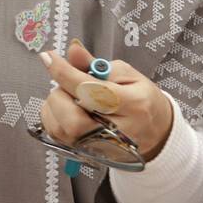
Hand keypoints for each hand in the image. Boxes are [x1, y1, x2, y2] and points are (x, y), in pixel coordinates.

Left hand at [38, 40, 173, 161]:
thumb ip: (95, 64)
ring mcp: (100, 147)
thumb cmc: (140, 98)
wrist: (154, 131)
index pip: (91, 90)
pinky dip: (54, 117)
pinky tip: (66, 108)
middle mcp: (116, 132)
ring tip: (71, 96)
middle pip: (73, 118)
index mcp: (133, 105)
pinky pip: (56, 134)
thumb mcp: (126, 74)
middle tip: (69, 84)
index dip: (64, 72)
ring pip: (61, 128)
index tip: (48, 57)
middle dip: (61, 94)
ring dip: (56, 105)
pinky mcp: (86, 152)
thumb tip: (73, 50)